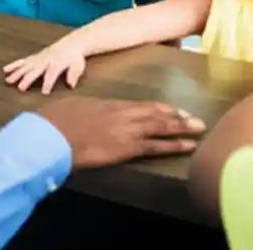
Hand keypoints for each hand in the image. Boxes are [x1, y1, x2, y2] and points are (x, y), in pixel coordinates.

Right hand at [2, 41, 86, 93]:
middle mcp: (45, 60)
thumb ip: (74, 74)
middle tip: (20, 88)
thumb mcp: (78, 65)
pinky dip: (13, 65)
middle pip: (35, 70)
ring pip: (25, 66)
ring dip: (17, 73)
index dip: (48, 83)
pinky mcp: (34, 57)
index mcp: (57, 63)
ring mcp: (38, 58)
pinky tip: (5, 69)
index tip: (44, 92)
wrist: (71, 44)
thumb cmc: (75, 58)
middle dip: (28, 79)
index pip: (51, 74)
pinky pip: (22, 61)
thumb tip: (71, 85)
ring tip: (8, 80)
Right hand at [37, 98, 205, 169]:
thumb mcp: (79, 107)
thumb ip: (94, 110)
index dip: (164, 109)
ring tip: (199, 130)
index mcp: (114, 104)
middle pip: (159, 114)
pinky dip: (174, 145)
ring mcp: (127, 131)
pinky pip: (155, 147)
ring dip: (183, 128)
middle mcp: (125, 114)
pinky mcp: (126, 148)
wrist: (52, 135)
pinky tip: (188, 146)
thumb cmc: (58, 120)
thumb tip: (97, 113)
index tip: (177, 110)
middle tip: (198, 120)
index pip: (146, 106)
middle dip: (180, 117)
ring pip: (162, 128)